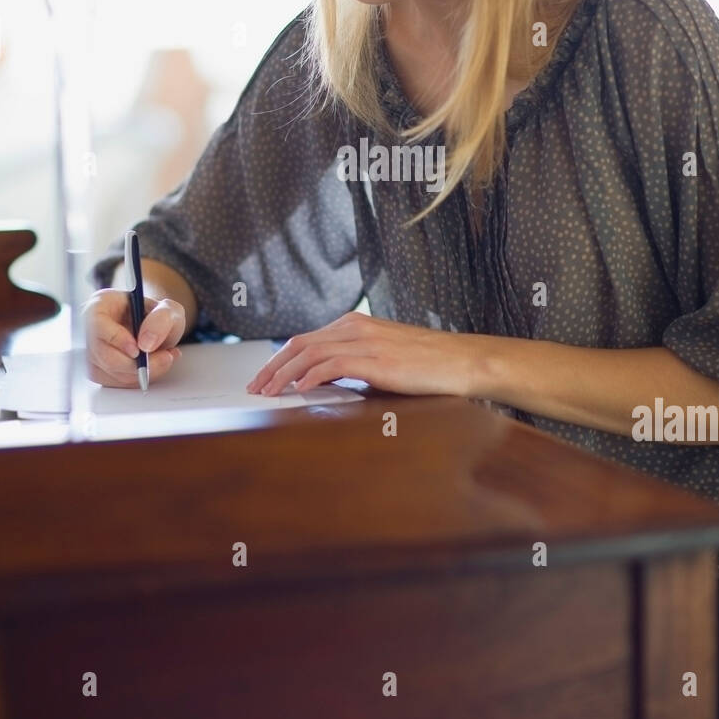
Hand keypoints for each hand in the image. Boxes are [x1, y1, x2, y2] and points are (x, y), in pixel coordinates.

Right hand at [84, 288, 184, 387]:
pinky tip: (154, 367)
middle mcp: (90, 330)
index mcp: (100, 306)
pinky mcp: (100, 372)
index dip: (117, 339)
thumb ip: (161, 319)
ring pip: (110, 372)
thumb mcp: (168, 309)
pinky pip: (116, 383)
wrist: (155, 331)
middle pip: (103, 354)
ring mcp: (92, 353)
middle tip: (165, 358)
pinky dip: (138, 379)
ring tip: (165, 358)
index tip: (137, 350)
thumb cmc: (157, 317)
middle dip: (135, 363)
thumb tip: (146, 343)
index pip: (98, 325)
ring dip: (141, 372)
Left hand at [246, 312, 484, 397]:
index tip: (265, 378)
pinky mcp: (375, 359)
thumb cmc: (429, 365)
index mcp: (356, 324)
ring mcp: (365, 341)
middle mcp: (356, 327)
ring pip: (309, 353)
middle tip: (255, 388)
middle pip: (299, 343)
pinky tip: (297, 390)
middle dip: (272, 367)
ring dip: (283, 375)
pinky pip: (330, 365)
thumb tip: (326, 383)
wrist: (462, 361)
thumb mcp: (384, 359)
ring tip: (268, 393)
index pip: (306, 339)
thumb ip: (355, 364)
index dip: (280, 359)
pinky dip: (308, 377)